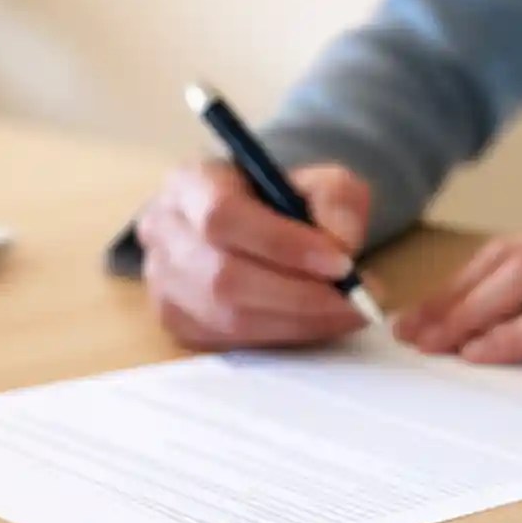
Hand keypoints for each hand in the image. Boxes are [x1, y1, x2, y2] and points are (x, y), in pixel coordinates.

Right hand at [136, 162, 370, 348]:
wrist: (245, 226)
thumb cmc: (277, 201)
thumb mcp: (316, 181)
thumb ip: (337, 198)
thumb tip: (342, 240)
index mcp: (190, 184)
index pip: (224, 216)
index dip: (284, 245)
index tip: (343, 262)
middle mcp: (164, 233)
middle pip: (224, 277)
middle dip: (300, 295)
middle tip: (357, 301)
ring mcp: (164, 284)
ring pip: (228, 318)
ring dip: (299, 322)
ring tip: (349, 314)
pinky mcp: (178, 323)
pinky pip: (232, 341)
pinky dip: (284, 336)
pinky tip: (318, 323)